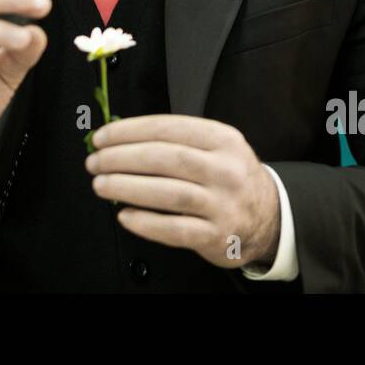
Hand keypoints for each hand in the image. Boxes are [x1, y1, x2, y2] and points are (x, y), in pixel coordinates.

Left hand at [84, 115, 280, 269]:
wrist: (268, 216)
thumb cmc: (229, 177)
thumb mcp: (216, 148)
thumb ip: (177, 141)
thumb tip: (121, 140)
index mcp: (222, 139)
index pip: (168, 128)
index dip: (129, 131)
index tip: (102, 137)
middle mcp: (225, 169)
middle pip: (165, 159)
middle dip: (122, 158)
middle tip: (95, 162)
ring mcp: (222, 204)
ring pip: (168, 193)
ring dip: (127, 187)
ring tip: (101, 185)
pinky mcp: (216, 235)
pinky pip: (175, 229)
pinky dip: (146, 222)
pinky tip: (125, 216)